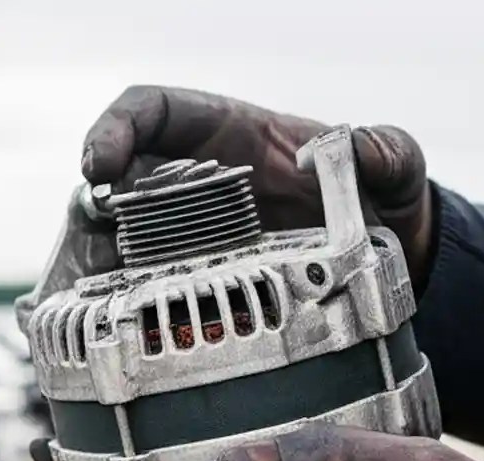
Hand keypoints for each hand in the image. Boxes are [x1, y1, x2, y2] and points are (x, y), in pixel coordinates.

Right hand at [91, 86, 431, 282]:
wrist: (378, 263)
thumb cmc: (374, 201)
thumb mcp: (394, 167)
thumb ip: (383, 150)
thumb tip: (350, 145)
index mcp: (222, 134)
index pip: (149, 112)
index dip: (114, 129)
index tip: (101, 163)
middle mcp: (186, 182)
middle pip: (112, 182)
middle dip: (91, 208)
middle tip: (98, 241)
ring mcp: (176, 236)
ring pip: (106, 240)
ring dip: (89, 262)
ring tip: (90, 290)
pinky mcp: (178, 285)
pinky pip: (125, 291)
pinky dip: (104, 306)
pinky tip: (100, 324)